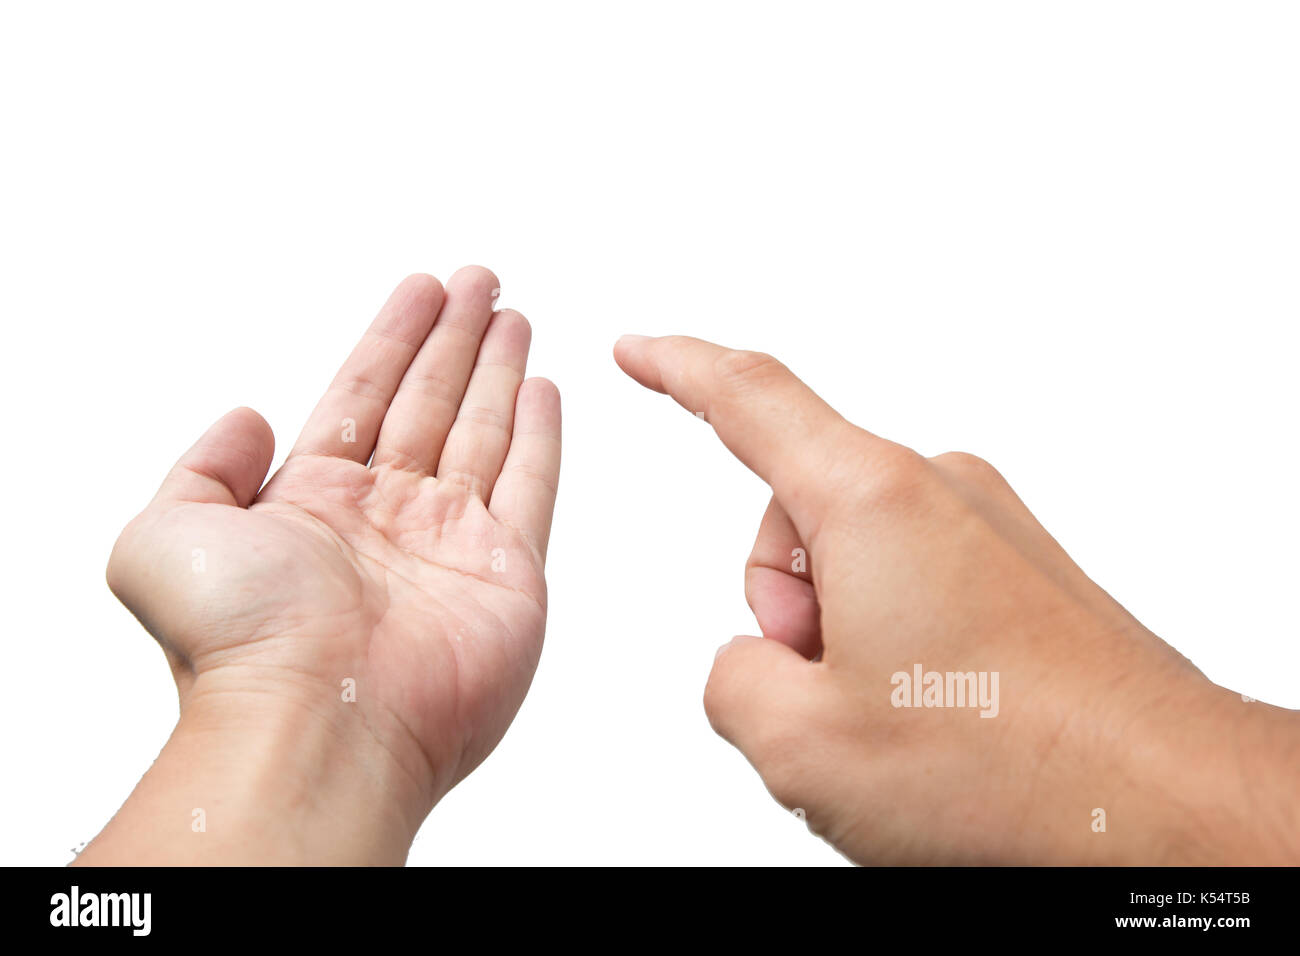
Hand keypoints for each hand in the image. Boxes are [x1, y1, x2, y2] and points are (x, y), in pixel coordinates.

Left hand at [82, 269, 559, 863]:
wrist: (321, 724)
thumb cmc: (242, 645)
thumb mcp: (166, 534)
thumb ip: (203, 467)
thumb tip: (244, 418)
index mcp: (314, 504)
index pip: (363, 393)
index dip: (395, 336)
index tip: (422, 289)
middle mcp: (386, 520)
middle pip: (430, 403)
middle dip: (456, 338)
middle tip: (481, 282)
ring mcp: (451, 545)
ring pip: (481, 432)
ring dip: (499, 371)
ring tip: (514, 315)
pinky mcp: (508, 574)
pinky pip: (530, 488)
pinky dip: (540, 438)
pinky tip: (543, 390)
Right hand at [614, 334, 1299, 863]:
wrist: (1170, 805)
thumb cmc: (1013, 769)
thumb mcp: (804, 744)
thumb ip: (732, 682)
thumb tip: (757, 664)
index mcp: (871, 500)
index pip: (748, 398)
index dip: (676, 367)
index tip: (637, 348)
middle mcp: (937, 491)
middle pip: (794, 519)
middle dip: (785, 612)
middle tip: (842, 703)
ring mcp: (988, 527)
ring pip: (853, 563)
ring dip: (844, 641)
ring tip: (904, 723)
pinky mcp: (1021, 568)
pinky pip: (914, 585)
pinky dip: (898, 645)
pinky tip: (941, 716)